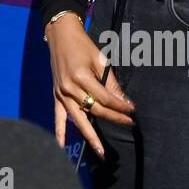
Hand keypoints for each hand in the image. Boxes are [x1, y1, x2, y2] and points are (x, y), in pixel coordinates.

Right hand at [48, 14, 134, 157]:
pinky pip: (57, 118)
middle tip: (129, 124)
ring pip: (79, 119)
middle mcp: (70, 88)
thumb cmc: (82, 45)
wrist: (60, 36)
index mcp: (81, 77)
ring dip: (90, 136)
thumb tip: (123, 101)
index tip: (132, 110)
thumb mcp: (100, 59)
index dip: (120, 106)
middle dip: (114, 118)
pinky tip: (61, 147)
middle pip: (95, 110)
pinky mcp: (56, 96)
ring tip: (101, 152)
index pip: (106, 98)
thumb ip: (110, 82)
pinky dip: (59, 133)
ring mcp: (61, 94)